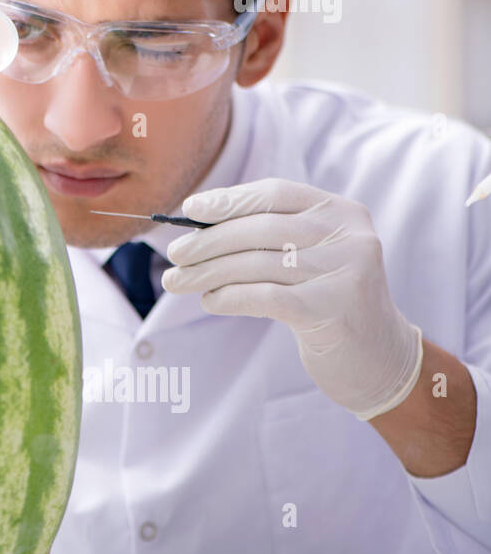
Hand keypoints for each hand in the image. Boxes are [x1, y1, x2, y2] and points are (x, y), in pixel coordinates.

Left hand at [160, 177, 423, 420]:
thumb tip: (197, 224)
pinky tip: (209, 301)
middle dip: (209, 241)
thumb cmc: (328, 301)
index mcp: (342, 212)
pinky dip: (228, 296)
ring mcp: (346, 273)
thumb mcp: (309, 257)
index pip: (275, 193)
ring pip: (257, 263)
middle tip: (174, 254)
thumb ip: (268, 236)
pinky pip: (263, 296)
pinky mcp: (332, 310)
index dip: (229, 199)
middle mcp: (350, 237)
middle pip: (261, 229)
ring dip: (208, 272)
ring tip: (178, 281)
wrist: (380, 360)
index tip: (190, 209)